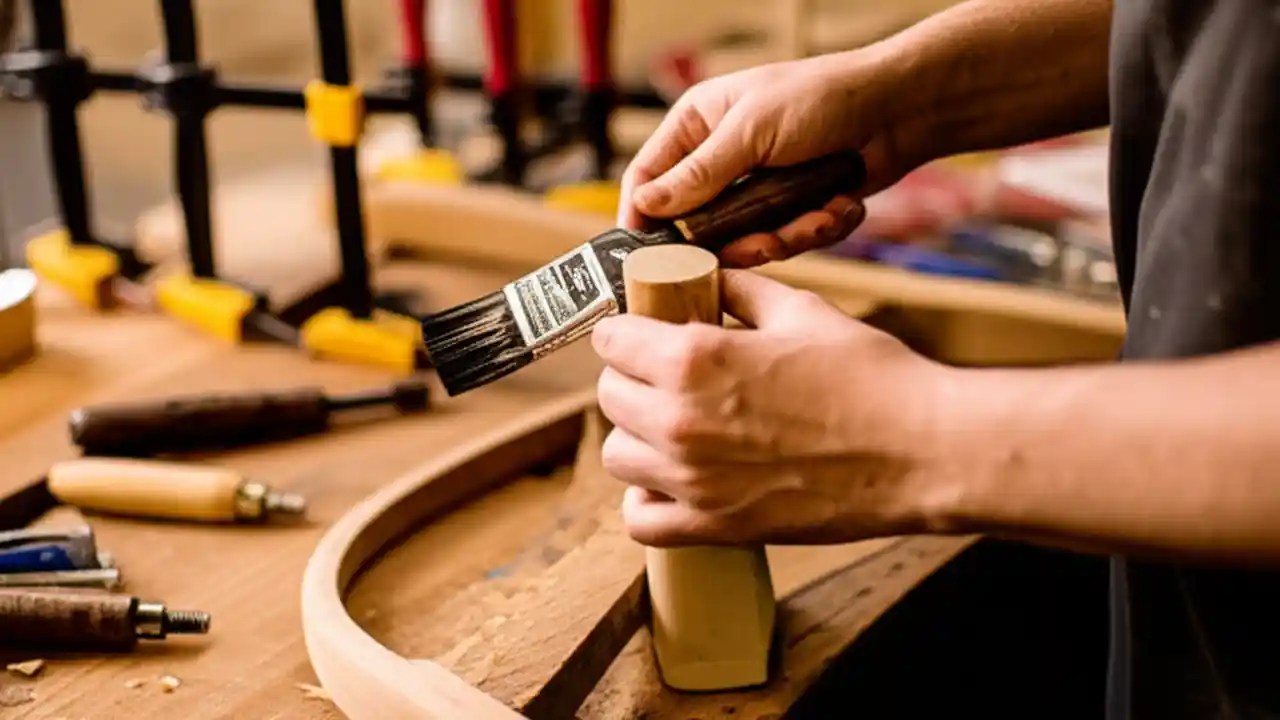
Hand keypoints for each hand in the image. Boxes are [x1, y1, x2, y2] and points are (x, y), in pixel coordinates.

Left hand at [592, 269, 955, 545]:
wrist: (921, 452)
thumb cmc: (870, 377)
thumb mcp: (800, 311)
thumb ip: (738, 293)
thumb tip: (705, 280)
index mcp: (694, 358)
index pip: (610, 338)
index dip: (626, 329)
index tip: (642, 331)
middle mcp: (679, 420)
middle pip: (608, 395)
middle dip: (632, 377)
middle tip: (666, 375)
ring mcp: (692, 480)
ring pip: (618, 455)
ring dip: (638, 436)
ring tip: (675, 426)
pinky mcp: (714, 526)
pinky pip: (641, 520)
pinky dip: (647, 501)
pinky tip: (674, 480)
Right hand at [618, 50, 914, 267]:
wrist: (898, 110)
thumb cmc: (821, 98)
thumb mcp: (750, 131)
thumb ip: (699, 174)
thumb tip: (646, 204)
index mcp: (697, 126)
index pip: (647, 178)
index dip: (642, 218)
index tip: (644, 259)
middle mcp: (720, 160)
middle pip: (697, 225)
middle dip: (735, 239)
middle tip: (765, 241)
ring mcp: (756, 188)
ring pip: (744, 241)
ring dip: (785, 235)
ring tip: (819, 215)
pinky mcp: (791, 210)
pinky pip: (786, 241)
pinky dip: (816, 229)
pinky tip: (840, 205)